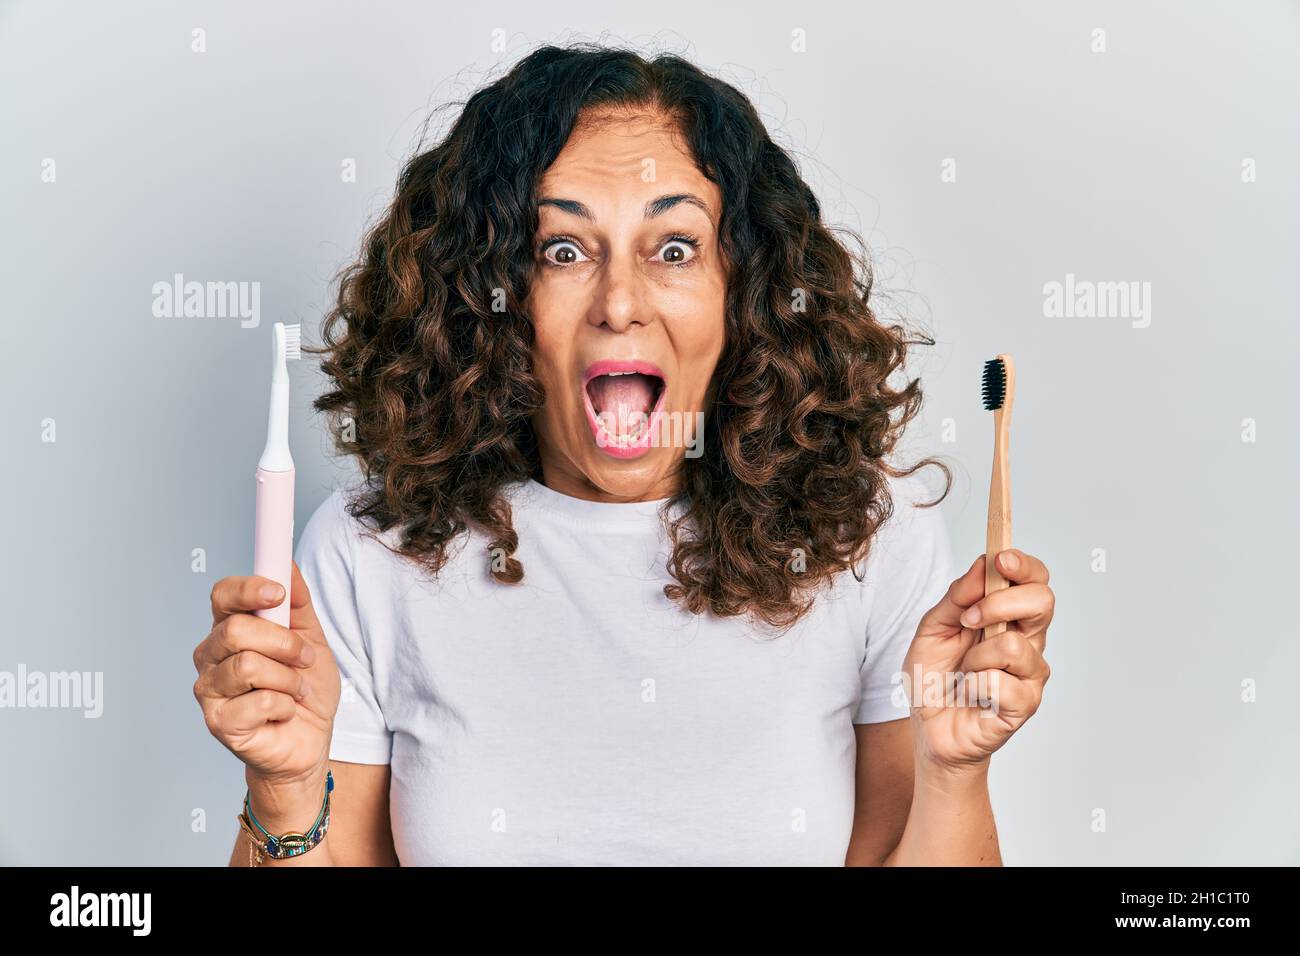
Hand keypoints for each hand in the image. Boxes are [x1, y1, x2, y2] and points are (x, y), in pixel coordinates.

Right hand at [193, 561, 340, 786]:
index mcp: (230, 629)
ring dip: (288, 678)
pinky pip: (258, 701)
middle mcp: (212, 656)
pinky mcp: (218, 723)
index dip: (248, 589)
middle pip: (235, 630)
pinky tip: (284, 712)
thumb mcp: (312, 640)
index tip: (278, 593)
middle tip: (304, 658)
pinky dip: (285, 705)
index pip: (222, 595)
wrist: (309, 742)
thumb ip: (298, 604)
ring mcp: (210, 690)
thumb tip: (288, 565)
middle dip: (283, 642)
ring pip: (248, 666)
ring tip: (296, 690)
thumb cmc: (305, 690)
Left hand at [900, 549, 1053, 773]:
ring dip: (976, 657)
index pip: (1035, 580)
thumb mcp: (933, 629)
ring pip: (1013, 645)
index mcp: (1009, 617)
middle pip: (1043, 601)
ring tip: (966, 672)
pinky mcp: (1026, 704)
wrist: (929, 728)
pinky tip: (972, 696)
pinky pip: (1001, 683)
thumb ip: (956, 597)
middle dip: (1000, 603)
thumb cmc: (935, 677)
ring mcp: (1030, 674)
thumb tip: (983, 565)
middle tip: (969, 620)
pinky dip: (975, 687)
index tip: (1001, 559)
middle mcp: (1028, 641)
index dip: (1024, 565)